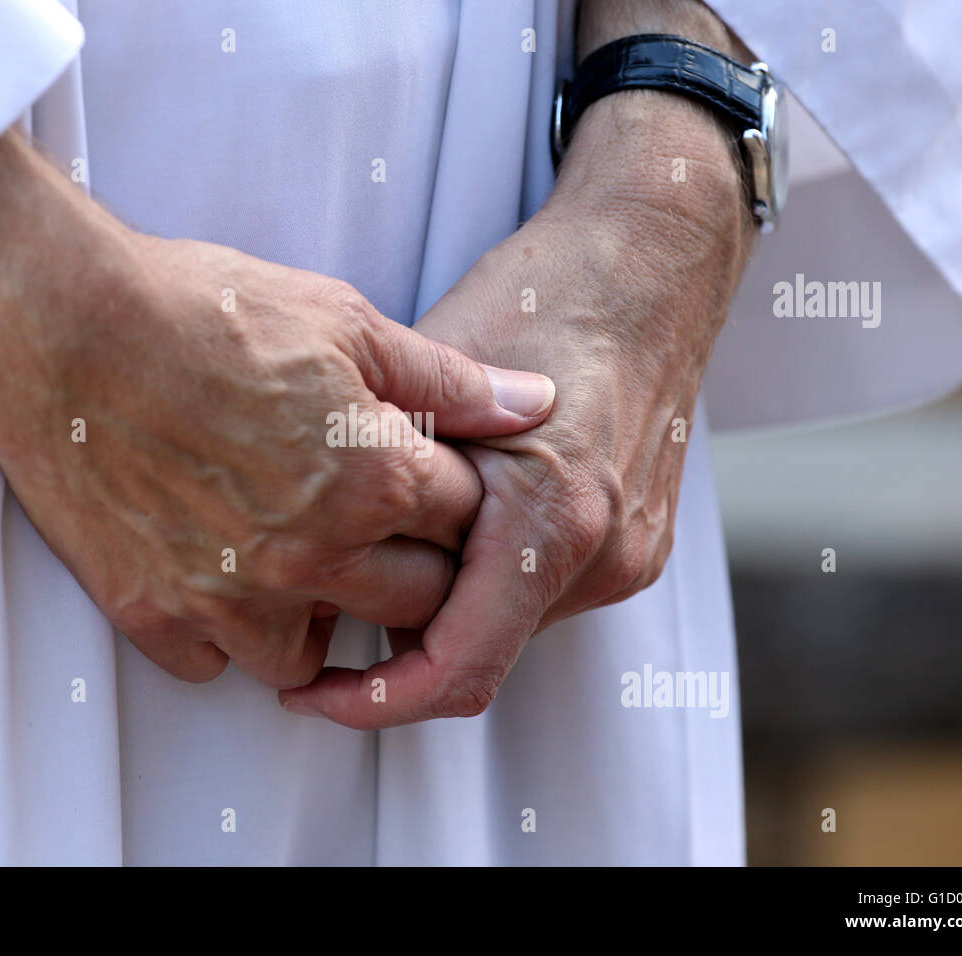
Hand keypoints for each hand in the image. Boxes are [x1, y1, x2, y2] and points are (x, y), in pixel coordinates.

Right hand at [0, 131, 556, 687]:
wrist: (55, 326)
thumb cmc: (197, 309)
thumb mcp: (340, 319)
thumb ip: (448, 380)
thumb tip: (537, 402)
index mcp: (372, 480)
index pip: (467, 524)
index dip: (459, 495)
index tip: (432, 477)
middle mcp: (312, 556)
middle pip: (413, 603)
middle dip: (414, 565)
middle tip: (377, 521)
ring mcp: (229, 596)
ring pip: (314, 653)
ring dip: (322, 615)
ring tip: (301, 558)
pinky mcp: (154, 613)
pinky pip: (217, 663)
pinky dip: (229, 631)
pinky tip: (223, 575)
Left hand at [281, 88, 754, 724]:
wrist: (650, 261)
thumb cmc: (542, 297)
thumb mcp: (437, 378)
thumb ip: (388, 481)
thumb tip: (314, 553)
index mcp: (555, 519)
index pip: (457, 667)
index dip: (372, 701)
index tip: (310, 695)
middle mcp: (606, 554)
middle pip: (478, 649)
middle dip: (399, 644)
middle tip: (323, 606)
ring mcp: (632, 553)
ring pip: (509, 622)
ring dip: (446, 605)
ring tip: (390, 542)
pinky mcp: (641, 542)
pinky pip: (545, 591)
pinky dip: (489, 581)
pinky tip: (453, 525)